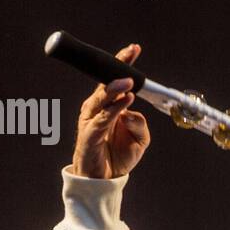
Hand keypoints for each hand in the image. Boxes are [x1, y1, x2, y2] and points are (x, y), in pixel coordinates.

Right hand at [71, 43, 151, 178]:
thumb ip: (140, 124)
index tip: (134, 49)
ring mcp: (91, 120)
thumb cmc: (118, 155)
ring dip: (115, 89)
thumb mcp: (140, 140)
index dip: (122, 64)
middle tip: (130, 55)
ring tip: (129, 82)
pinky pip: (103, 119)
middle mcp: (97, 108)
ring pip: (102, 99)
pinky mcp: (90, 134)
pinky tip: (126, 102)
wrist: (103, 179)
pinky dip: (115, 110)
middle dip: (118, 69)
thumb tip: (133, 111)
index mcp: (108, 105)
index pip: (114, 79)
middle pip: (106, 83)